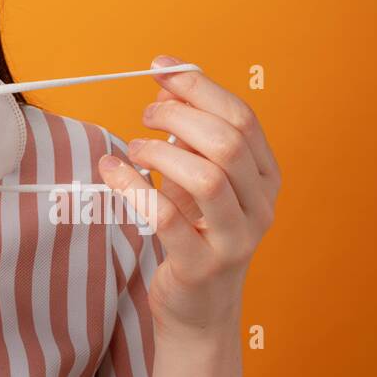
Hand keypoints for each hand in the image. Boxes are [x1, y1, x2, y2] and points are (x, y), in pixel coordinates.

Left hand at [97, 55, 280, 339]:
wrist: (198, 308)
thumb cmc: (195, 232)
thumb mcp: (199, 179)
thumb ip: (190, 133)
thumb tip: (165, 77)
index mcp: (265, 177)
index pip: (243, 117)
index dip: (199, 86)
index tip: (161, 68)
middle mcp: (259, 207)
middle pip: (227, 142)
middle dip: (179, 115)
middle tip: (146, 115)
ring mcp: (235, 239)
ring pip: (206, 177)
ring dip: (160, 151)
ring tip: (134, 149)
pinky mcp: (201, 265)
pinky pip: (166, 216)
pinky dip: (132, 186)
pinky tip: (111, 171)